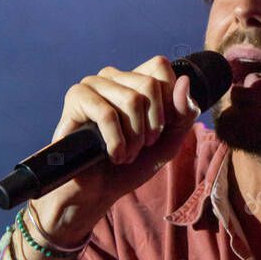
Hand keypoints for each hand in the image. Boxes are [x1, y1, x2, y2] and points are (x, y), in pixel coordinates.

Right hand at [31, 55, 199, 245]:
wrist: (99, 192)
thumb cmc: (132, 165)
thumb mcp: (169, 141)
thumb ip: (183, 112)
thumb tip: (184, 80)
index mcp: (135, 80)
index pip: (161, 67)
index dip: (168, 103)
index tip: (158, 131)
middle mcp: (114, 77)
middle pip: (150, 84)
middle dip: (152, 126)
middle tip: (141, 147)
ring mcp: (93, 85)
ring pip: (132, 99)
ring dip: (134, 139)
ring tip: (125, 154)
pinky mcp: (76, 98)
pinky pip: (107, 114)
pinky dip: (115, 142)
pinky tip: (112, 155)